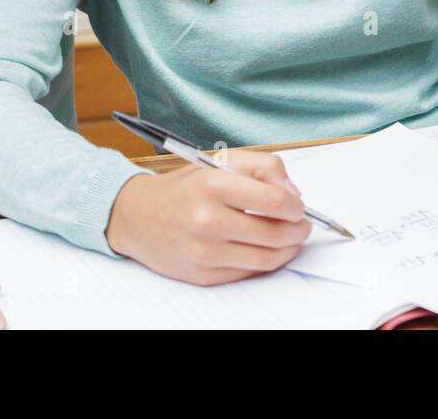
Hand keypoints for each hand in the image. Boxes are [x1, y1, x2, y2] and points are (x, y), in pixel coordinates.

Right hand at [105, 150, 311, 285]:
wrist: (136, 216)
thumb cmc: (182, 189)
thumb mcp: (220, 162)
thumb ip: (263, 167)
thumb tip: (293, 193)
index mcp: (212, 185)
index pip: (276, 201)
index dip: (296, 206)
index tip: (298, 206)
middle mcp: (207, 220)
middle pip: (276, 234)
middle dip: (298, 230)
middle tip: (301, 224)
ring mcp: (204, 251)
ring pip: (267, 259)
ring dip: (288, 249)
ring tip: (289, 238)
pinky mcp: (203, 275)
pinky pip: (248, 272)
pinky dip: (264, 261)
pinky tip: (263, 248)